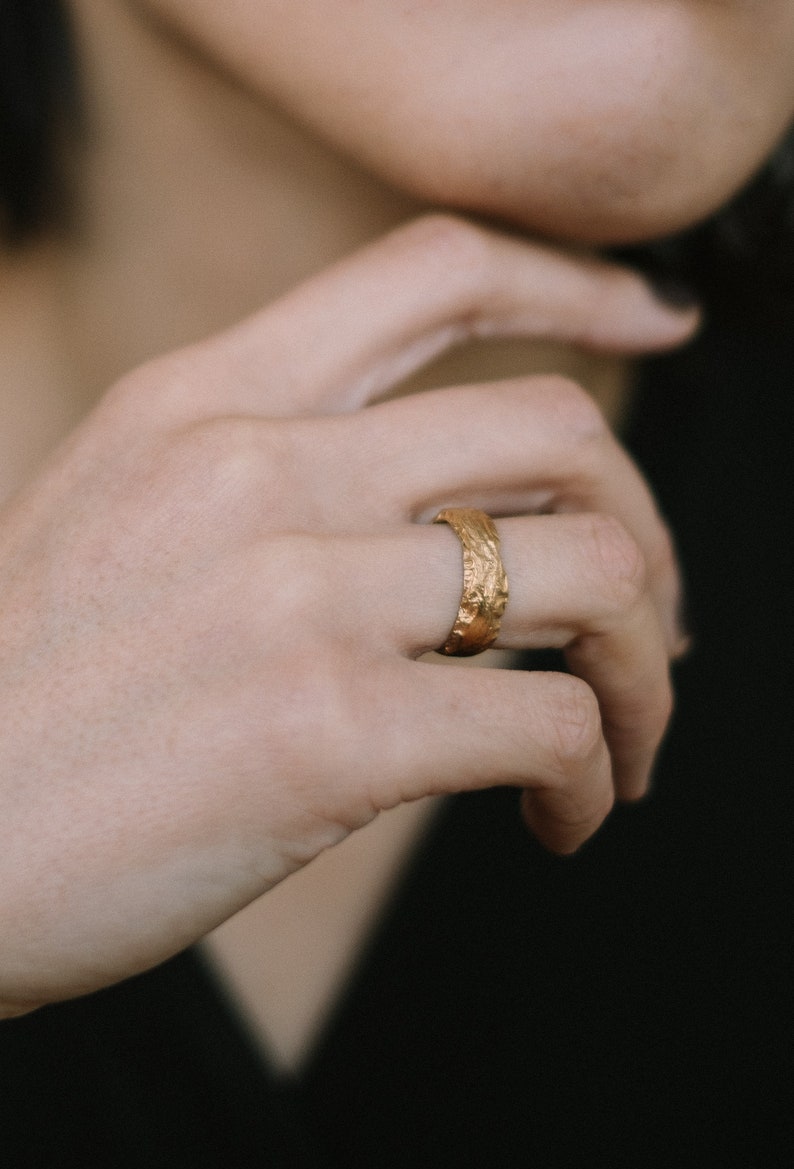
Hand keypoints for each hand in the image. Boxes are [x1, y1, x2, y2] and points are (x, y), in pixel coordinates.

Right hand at [0, 216, 695, 1011]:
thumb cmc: (30, 699)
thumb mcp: (126, 518)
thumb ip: (271, 481)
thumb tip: (448, 522)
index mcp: (204, 398)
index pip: (437, 271)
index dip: (575, 285)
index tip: (652, 322)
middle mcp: (260, 467)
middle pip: (562, 431)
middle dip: (646, 531)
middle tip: (643, 623)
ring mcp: (297, 594)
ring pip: (595, 573)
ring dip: (642, 668)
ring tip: (622, 738)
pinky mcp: (328, 734)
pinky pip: (551, 726)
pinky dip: (595, 775)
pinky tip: (558, 817)